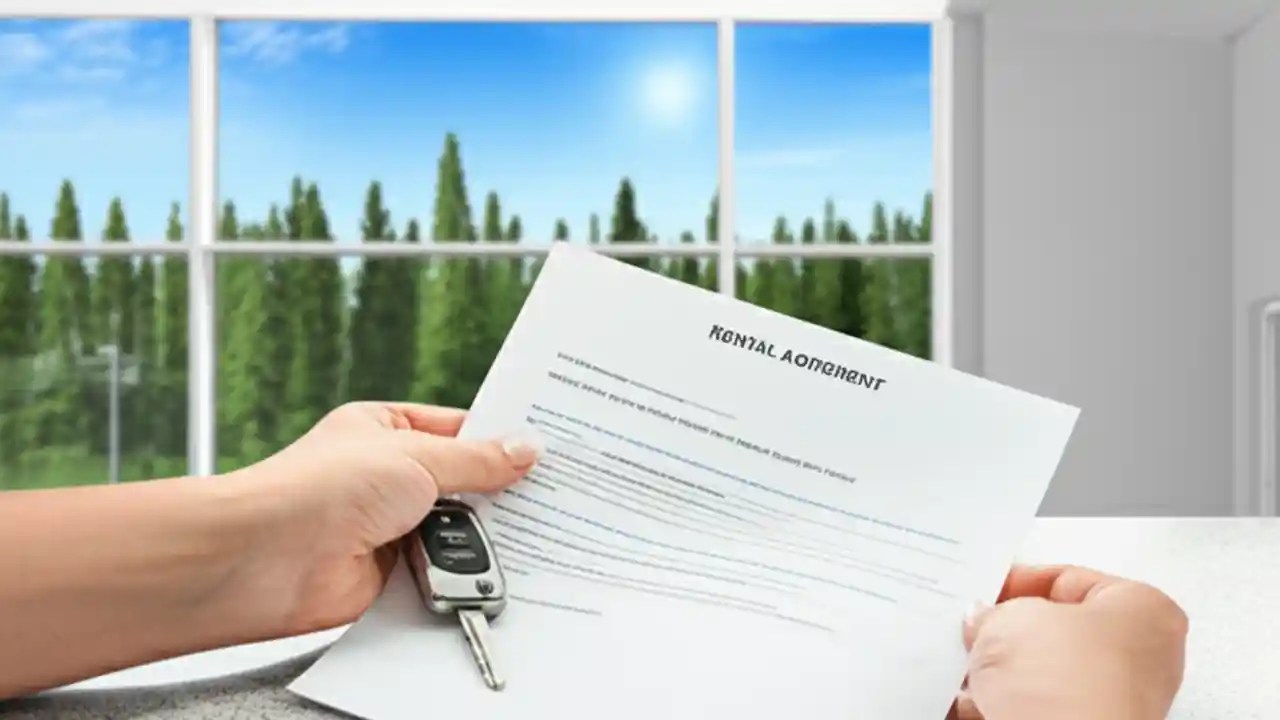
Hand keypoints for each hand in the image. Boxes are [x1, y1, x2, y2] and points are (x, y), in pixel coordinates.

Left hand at [221, 402, 541, 638]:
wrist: (269, 558)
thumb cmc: (319, 488)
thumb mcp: (417, 455)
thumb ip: (477, 459)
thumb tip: (524, 449)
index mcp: (385, 429)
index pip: (457, 429)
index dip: (498, 439)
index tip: (542, 449)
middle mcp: (386, 476)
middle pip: (461, 483)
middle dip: (494, 494)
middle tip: (544, 495)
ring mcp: (387, 525)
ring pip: (453, 531)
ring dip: (473, 537)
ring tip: (505, 535)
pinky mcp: (388, 572)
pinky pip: (438, 571)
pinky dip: (454, 574)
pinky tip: (477, 572)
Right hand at [952, 564, 1187, 719]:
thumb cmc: (1066, 686)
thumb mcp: (1009, 620)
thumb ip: (993, 613)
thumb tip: (984, 620)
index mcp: (1145, 613)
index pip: (1069, 581)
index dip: (1018, 581)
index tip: (984, 591)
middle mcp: (1140, 661)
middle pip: (1054, 633)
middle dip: (1006, 634)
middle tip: (972, 629)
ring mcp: (1112, 705)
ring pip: (1040, 677)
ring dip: (997, 673)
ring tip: (965, 668)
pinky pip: (1033, 711)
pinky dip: (998, 706)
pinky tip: (967, 703)